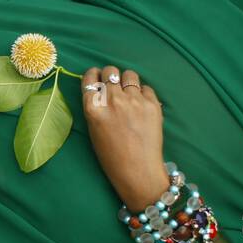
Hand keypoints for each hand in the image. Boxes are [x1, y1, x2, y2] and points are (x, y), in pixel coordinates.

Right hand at [81, 64, 169, 211]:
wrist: (138, 171)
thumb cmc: (111, 155)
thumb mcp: (93, 130)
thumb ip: (95, 107)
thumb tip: (100, 89)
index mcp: (93, 108)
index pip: (90, 77)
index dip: (93, 75)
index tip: (97, 77)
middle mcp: (112, 100)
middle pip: (110, 71)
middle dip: (111, 76)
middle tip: (114, 86)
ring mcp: (134, 100)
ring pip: (130, 75)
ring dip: (127, 81)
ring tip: (129, 93)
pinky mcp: (152, 104)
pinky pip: (146, 88)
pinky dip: (143, 93)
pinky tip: (141, 106)